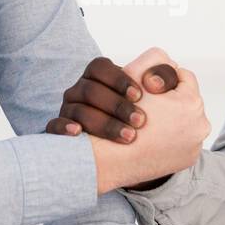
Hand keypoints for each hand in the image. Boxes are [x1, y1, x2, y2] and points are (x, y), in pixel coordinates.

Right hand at [46, 52, 180, 142]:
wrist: (117, 157)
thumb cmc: (137, 120)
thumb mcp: (153, 99)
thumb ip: (162, 80)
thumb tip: (171, 74)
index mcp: (96, 78)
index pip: (100, 68)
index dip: (120, 79)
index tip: (140, 95)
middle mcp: (78, 93)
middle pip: (90, 90)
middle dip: (117, 106)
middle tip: (142, 122)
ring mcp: (68, 112)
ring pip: (76, 110)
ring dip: (104, 123)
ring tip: (130, 138)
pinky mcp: (60, 134)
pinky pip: (54, 127)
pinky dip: (65, 129)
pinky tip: (80, 135)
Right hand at [86, 49, 209, 191]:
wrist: (114, 159)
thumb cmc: (120, 114)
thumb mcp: (134, 76)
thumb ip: (154, 59)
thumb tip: (170, 61)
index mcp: (191, 101)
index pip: (183, 76)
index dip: (163, 77)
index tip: (148, 84)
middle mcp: (200, 124)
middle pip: (186, 100)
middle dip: (170, 98)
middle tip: (150, 100)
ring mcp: (196, 144)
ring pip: (186, 120)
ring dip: (172, 117)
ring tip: (150, 118)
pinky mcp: (189, 158)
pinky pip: (183, 140)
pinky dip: (171, 137)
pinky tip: (153, 137)